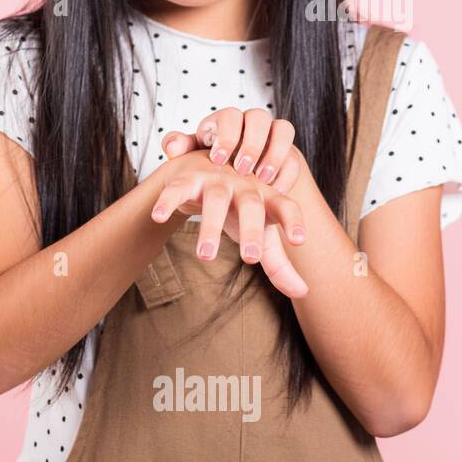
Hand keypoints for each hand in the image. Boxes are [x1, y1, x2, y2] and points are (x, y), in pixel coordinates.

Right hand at [149, 149, 309, 297]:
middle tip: (250, 259)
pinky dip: (167, 201)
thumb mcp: (261, 232)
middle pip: (251, 206)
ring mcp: (215, 180)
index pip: (286, 207)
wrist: (205, 167)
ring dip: (210, 227)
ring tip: (206, 257)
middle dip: (251, 231)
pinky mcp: (187, 179)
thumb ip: (279, 263)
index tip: (299, 240)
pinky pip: (177, 189)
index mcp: (267, 198)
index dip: (293, 221)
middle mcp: (244, 186)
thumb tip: (304, 294)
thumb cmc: (240, 207)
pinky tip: (158, 217)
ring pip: (215, 201)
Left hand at [162, 108, 298, 191]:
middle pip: (258, 117)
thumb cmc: (208, 167)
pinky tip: (275, 191)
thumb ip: (182, 149)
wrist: (233, 185)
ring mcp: (273, 136)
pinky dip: (287, 173)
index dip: (226, 136)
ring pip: (283, 130)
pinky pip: (295, 156)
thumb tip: (170, 145)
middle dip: (251, 143)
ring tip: (262, 180)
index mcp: (225, 122)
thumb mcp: (192, 159)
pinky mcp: (290, 153)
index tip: (218, 160)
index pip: (229, 115)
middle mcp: (251, 123)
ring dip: (274, 154)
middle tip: (242, 169)